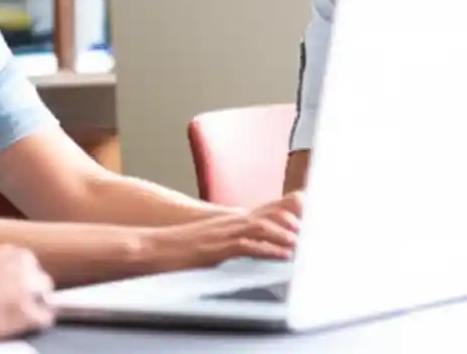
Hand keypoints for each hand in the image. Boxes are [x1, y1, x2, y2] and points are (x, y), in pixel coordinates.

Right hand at [140, 194, 301, 272]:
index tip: (307, 211)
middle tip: (314, 224)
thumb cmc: (178, 247)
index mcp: (228, 220)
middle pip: (268, 214)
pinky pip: (248, 246)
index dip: (287, 210)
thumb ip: (228, 239)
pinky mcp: (217, 248)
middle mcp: (228, 222)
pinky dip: (269, 250)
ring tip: (302, 243)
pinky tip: (282, 256)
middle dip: (292, 218)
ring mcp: (223, 234)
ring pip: (261, 227)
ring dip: (284, 235)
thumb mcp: (208, 239)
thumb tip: (242, 244)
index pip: (264, 210)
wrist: (152, 246)